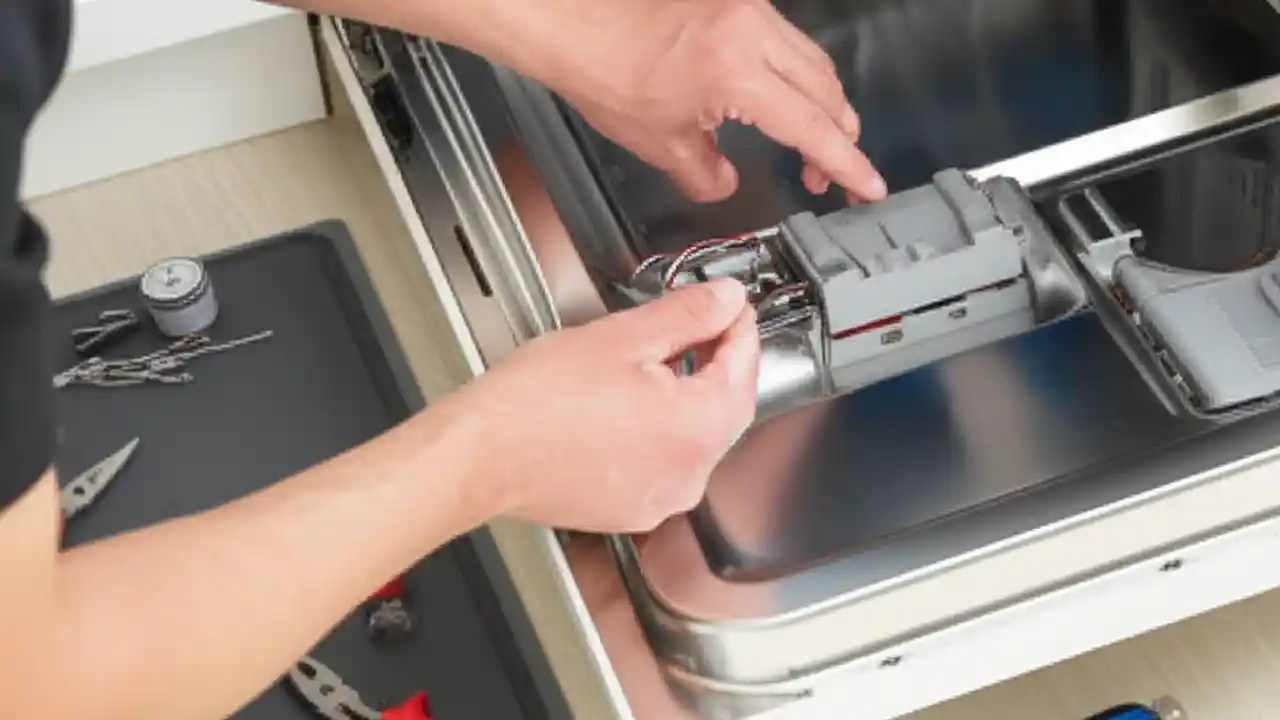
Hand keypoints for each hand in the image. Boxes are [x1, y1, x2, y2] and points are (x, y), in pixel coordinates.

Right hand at [436, 280, 759, 532]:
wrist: (480, 457)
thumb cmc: (535, 404)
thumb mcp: (621, 337)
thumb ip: (686, 314)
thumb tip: (725, 299)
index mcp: (697, 428)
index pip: (745, 367)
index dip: (740, 327)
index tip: (732, 306)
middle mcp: (690, 474)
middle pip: (726, 406)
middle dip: (717, 363)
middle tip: (699, 326)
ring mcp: (662, 499)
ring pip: (694, 438)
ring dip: (686, 399)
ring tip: (651, 365)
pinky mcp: (633, 511)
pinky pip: (664, 465)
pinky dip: (658, 435)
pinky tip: (626, 410)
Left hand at [550, 0, 884, 203]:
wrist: (573, 21)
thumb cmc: (604, 70)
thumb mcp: (660, 144)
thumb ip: (707, 174)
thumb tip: (727, 184)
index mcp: (737, 73)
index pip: (811, 127)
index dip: (845, 163)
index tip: (867, 185)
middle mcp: (751, 31)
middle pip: (826, 89)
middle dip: (838, 136)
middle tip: (829, 175)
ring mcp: (747, 9)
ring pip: (812, 60)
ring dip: (822, 104)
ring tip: (813, 143)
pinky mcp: (735, 1)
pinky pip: (785, 39)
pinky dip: (795, 73)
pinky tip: (784, 97)